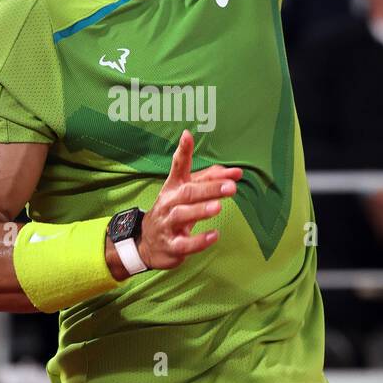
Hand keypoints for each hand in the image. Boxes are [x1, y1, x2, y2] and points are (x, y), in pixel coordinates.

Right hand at [118, 129, 241, 272]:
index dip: (183, 151)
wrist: (147, 244)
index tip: (187, 135)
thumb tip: (235, 172)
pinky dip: (199, 241)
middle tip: (231, 186)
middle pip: (187, 192)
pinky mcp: (171, 246)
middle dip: (209, 188)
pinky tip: (213, 236)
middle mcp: (168, 203)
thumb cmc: (172, 212)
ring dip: (200, 210)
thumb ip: (209, 180)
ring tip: (218, 207)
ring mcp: (167, 224)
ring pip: (182, 215)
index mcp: (173, 187)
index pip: (177, 166)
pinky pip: (183, 244)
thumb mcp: (186, 193)